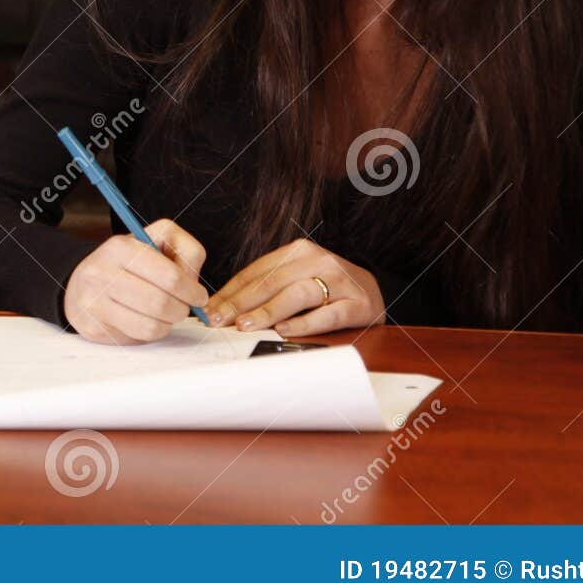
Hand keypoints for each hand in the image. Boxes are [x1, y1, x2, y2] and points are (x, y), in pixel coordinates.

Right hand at [62, 219, 209, 343]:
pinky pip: (137, 338)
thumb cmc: (127, 263)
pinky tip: (146, 320)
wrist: (81, 283)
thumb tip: (194, 284)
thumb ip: (185, 251)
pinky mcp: (93, 327)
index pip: (170, 276)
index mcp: (120, 247)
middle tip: (184, 308)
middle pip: (161, 304)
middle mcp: (101, 273)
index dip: (192, 290)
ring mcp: (93, 302)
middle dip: (182, 309)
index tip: (198, 296)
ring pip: (151, 326)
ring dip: (168, 323)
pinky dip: (151, 332)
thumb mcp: (156, 241)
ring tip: (165, 314)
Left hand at [205, 237, 383, 335]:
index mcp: (297, 252)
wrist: (374, 291)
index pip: (255, 272)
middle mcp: (317, 261)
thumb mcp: (296, 277)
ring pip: (296, 294)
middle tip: (218, 320)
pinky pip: (327, 314)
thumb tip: (224, 308)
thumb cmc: (326, 287)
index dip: (229, 292)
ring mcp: (339, 281)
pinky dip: (304, 323)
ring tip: (245, 325)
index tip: (209, 310)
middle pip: (270, 282)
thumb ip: (266, 287)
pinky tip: (283, 330)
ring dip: (267, 311)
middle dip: (240, 303)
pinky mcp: (356, 304)